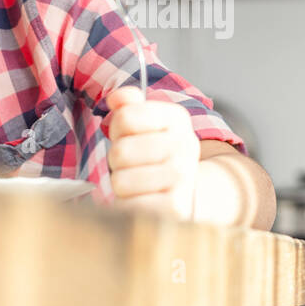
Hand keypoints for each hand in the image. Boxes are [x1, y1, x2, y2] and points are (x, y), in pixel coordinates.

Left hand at [106, 86, 200, 219]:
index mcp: (177, 118)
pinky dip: (127, 206)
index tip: (130, 136)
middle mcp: (185, 145)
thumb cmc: (156, 156)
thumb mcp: (145, 125)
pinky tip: (142, 201)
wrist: (187, 192)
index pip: (125, 117)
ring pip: (121, 181)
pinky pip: (129, 206)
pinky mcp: (175, 207)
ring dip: (121, 185)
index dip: (118, 129)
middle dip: (117, 161)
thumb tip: (116, 98)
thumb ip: (128, 106)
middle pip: (121, 151)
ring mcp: (183, 177)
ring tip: (137, 184)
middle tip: (131, 165)